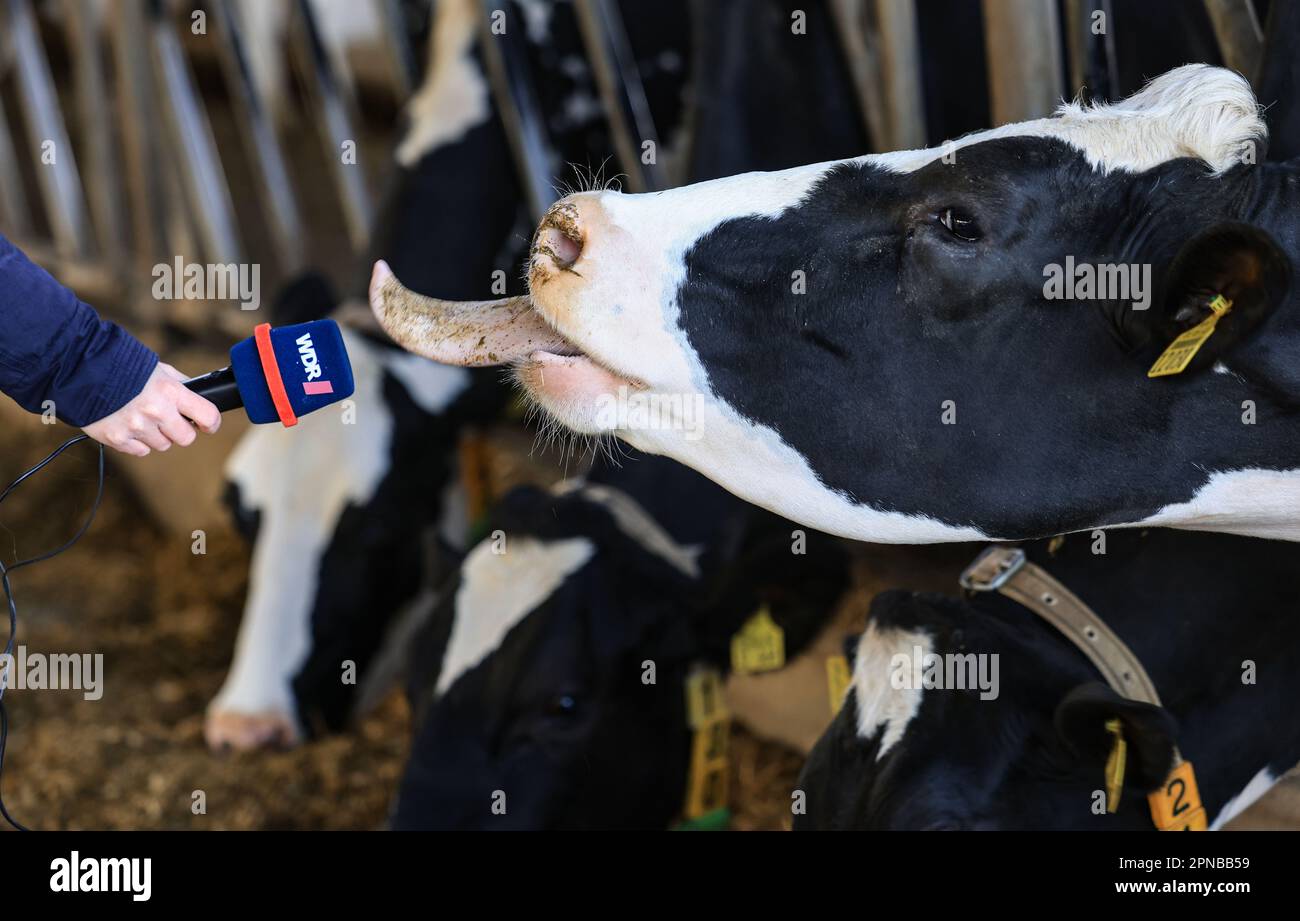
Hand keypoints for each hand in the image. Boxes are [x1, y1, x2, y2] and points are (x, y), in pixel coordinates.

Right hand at [82, 363, 220, 455]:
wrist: (79, 369)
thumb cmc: (121, 366)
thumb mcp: (157, 368)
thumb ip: (179, 384)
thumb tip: (199, 397)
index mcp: (170, 391)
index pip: (208, 416)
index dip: (211, 422)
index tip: (207, 424)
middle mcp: (156, 412)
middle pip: (186, 438)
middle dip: (180, 430)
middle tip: (169, 420)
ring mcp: (136, 427)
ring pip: (163, 445)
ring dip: (157, 435)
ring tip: (142, 417)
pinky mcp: (117, 439)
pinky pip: (140, 451)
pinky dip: (137, 442)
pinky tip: (128, 425)